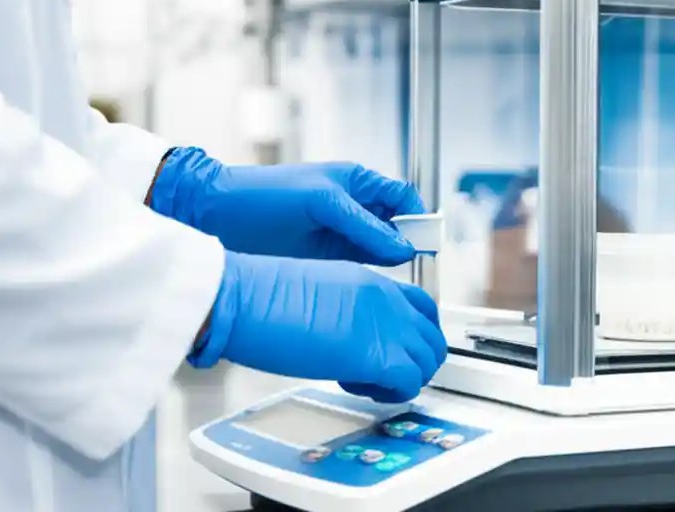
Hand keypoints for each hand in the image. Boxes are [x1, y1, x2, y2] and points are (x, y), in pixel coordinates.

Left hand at [150, 148, 424, 265]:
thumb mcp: (321, 202)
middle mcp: (351, 208)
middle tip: (414, 264)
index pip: (402, 198)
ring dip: (388, 264)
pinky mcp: (324, 259)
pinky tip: (369, 287)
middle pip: (395, 226)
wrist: (215, 216)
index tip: (427, 240)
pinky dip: (367, 276)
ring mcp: (338, 235)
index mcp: (355, 182)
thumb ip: (363, 225)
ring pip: (378, 251)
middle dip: (407, 243)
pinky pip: (357, 268)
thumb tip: (402, 247)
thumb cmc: (263, 194)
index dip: (418, 217)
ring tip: (392, 280)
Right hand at [190, 251, 446, 402]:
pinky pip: (409, 382)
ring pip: (427, 360)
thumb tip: (348, 335)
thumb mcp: (318, 291)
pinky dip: (392, 393)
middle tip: (389, 374)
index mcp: (370, 281)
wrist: (243, 298)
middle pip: (431, 336)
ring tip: (369, 383)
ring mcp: (385, 325)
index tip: (400, 349)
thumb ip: (345, 310)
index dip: (415, 334)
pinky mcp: (376, 356)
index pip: (419, 306)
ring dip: (404, 378)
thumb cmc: (260, 297)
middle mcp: (385, 299)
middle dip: (416, 360)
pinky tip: (361, 388)